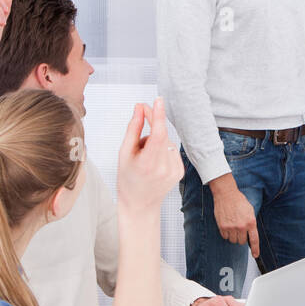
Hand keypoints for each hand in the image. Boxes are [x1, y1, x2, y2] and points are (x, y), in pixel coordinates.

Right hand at [116, 98, 182, 214]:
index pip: (157, 134)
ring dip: (155, 142)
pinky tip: (153, 163)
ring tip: (144, 158)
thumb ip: (133, 129)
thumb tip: (139, 108)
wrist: (139, 205)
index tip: (158, 100)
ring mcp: (174, 171)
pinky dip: (162, 150)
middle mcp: (164, 168)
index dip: (158, 116)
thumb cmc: (127, 179)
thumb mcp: (124, 153)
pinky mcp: (180, 171)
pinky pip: (171, 150)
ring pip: (167, 141)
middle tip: (137, 138)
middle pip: (161, 135)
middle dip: (150, 129)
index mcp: (148, 164)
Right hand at [210, 176, 259, 256]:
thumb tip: (251, 233)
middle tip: (240, 230)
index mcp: (251, 222)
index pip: (254, 240)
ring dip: (233, 236)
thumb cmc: (239, 201)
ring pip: (233, 240)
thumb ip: (251, 223)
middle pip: (242, 242)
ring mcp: (231, 227)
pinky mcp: (223, 227)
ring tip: (233, 227)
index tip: (255, 255)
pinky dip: (226, 234)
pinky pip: (225, 237)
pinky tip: (227, 225)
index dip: (255, 249)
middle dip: (241, 238)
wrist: (226, 195)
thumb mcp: (250, 211)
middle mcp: (241, 226)